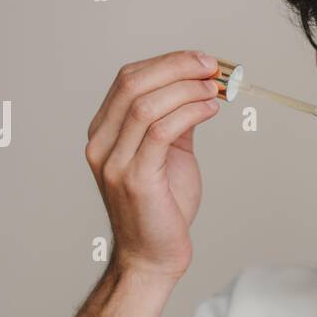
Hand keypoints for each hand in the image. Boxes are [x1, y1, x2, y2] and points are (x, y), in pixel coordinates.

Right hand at [84, 50, 222, 280]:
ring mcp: (114, 162)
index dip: (167, 63)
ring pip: (146, 105)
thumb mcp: (168, 155)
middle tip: (212, 67)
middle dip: (177, 68)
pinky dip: (189, 113)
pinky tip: (210, 110)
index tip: (201, 60)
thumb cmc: (162, 209)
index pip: (128, 80)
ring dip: (186, 89)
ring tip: (215, 90)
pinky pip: (161, 131)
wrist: (153, 256)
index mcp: (104, 133)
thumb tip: (198, 88)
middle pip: (133, 84)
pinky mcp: (135, 179)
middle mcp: (101, 144)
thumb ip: (175, 122)